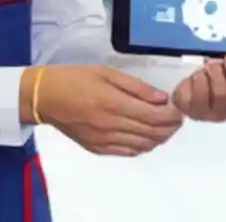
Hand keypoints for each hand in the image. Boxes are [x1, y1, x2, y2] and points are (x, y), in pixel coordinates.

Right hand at [30, 65, 182, 156]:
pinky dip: (142, 147)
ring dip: (159, 139)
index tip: (179, 110)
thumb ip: (136, 87)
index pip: (153, 116)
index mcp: (113, 103)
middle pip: (150, 133)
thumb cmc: (75, 79)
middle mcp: (110, 125)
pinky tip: (147, 139)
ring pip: (141, 145)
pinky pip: (127, 152)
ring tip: (166, 129)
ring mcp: (103, 140)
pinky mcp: (97, 148)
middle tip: (177, 120)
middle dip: (169, 128)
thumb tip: (161, 98)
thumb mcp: (106, 73)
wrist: (46, 97)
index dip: (171, 116)